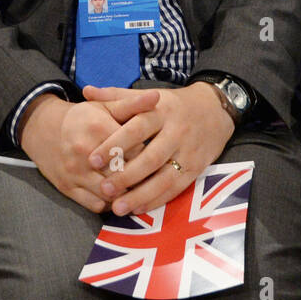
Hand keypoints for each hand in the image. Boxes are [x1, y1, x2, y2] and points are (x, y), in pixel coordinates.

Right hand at [19, 89, 157, 212]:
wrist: (42, 128)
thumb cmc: (83, 118)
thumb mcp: (106, 106)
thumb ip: (132, 104)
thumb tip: (156, 96)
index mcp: (98, 129)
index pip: (135, 150)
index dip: (148, 154)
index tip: (155, 155)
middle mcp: (85, 153)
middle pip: (124, 173)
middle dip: (139, 176)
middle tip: (151, 176)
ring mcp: (75, 173)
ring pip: (111, 193)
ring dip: (126, 193)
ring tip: (136, 188)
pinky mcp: (68, 189)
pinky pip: (96, 205)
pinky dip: (109, 203)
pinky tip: (117, 195)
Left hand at [88, 83, 234, 216]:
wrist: (215, 111)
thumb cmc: (172, 105)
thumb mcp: (148, 96)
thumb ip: (116, 95)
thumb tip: (86, 91)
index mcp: (160, 112)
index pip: (136, 129)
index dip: (114, 145)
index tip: (92, 160)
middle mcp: (176, 132)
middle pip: (150, 157)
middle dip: (126, 175)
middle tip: (103, 189)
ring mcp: (188, 153)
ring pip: (164, 178)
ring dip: (140, 195)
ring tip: (117, 208)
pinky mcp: (196, 170)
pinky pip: (175, 189)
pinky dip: (156, 201)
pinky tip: (137, 208)